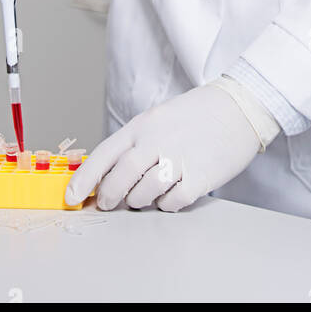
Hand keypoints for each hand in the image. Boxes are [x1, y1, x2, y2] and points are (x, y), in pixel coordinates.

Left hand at [64, 83, 263, 211]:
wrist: (239, 107)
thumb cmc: (197, 114)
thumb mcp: (159, 119)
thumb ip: (135, 144)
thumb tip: (108, 174)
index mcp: (143, 125)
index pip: (104, 155)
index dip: (83, 179)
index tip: (71, 198)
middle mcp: (157, 141)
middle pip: (120, 179)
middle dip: (109, 197)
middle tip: (109, 203)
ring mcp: (178, 159)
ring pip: (143, 195)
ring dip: (140, 200)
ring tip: (149, 191)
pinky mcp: (199, 177)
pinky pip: (171, 203)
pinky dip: (167, 203)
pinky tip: (173, 192)